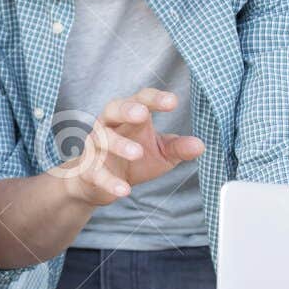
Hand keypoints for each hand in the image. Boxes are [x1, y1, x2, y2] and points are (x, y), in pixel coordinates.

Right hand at [57, 87, 205, 206]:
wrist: (98, 184)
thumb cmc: (133, 161)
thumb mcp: (161, 152)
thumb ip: (178, 147)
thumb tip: (200, 145)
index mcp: (129, 117)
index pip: (140, 100)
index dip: (154, 99)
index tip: (172, 102)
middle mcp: (109, 126)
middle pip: (113, 109)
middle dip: (126, 109)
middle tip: (143, 114)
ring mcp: (96, 147)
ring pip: (102, 138)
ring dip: (118, 144)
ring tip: (137, 153)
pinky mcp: (88, 169)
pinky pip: (96, 172)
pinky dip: (109, 181)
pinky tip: (124, 189)